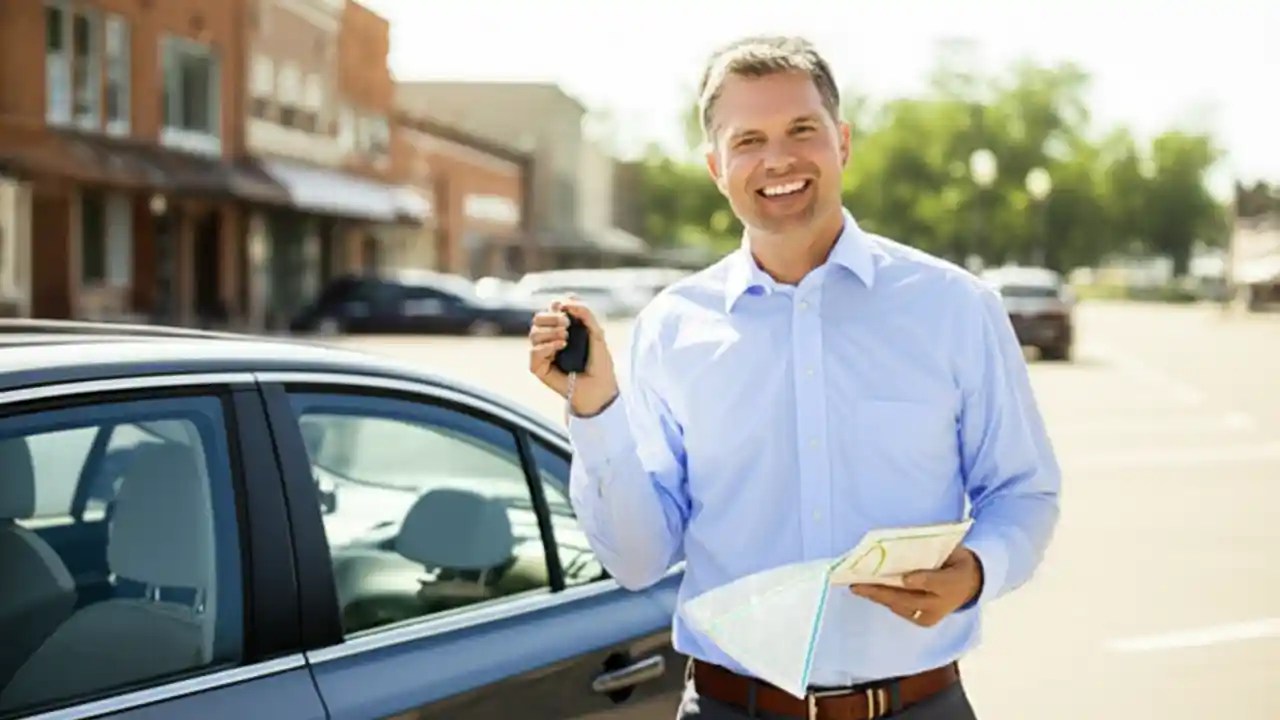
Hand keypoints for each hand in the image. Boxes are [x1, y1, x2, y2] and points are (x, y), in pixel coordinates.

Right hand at [528, 298, 619, 416]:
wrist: (600, 388)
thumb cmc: (600, 362)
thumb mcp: (597, 333)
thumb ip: (585, 313)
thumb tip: (567, 299)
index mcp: (563, 329)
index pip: (551, 310)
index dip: (556, 306)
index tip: (567, 309)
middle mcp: (550, 339)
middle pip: (538, 319)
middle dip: (551, 317)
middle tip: (567, 324)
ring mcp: (543, 353)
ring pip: (533, 333)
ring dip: (550, 331)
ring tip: (566, 338)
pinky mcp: (539, 368)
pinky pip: (533, 351)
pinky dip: (546, 346)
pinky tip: (560, 347)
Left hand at [849, 547, 983, 627]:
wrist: (970, 585)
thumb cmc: (954, 563)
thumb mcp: (952, 553)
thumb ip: (932, 553)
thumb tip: (903, 549)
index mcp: (952, 582)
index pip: (934, 581)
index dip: (919, 580)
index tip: (904, 578)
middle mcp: (941, 602)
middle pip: (908, 597)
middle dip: (880, 591)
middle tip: (858, 584)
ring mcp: (932, 615)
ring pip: (900, 605)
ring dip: (877, 597)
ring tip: (857, 588)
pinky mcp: (923, 621)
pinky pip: (900, 610)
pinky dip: (885, 601)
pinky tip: (870, 592)